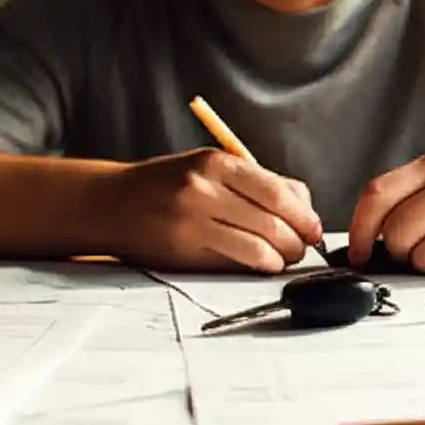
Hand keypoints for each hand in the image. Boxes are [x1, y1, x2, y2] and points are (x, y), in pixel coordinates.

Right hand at [110, 148, 322, 272]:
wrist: (111, 203)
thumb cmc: (163, 186)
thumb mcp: (205, 169)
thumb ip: (251, 182)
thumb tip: (302, 204)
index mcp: (216, 162)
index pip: (278, 189)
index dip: (304, 213)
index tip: (313, 227)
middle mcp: (206, 186)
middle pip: (275, 217)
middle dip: (299, 238)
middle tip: (303, 247)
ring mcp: (195, 217)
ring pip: (262, 240)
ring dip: (284, 254)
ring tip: (286, 257)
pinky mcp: (187, 246)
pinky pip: (240, 257)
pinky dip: (262, 262)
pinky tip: (266, 263)